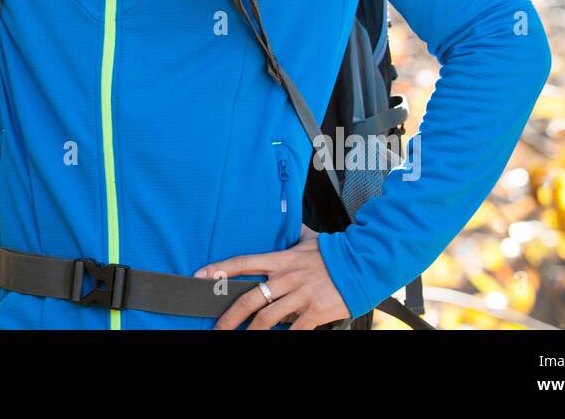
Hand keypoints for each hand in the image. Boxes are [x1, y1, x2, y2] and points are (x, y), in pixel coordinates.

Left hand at [193, 224, 350, 329]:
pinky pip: (293, 331)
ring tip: (237, 339)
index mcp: (281, 259)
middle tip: (217, 328)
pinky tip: (272, 341)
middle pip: (249, 299)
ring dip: (249, 332)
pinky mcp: (315, 312)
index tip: (201, 277)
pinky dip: (280, 338)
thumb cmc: (335, 253)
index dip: (220, 269)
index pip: (243, 262)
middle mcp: (287, 277)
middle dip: (229, 317)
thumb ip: (294, 235)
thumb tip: (288, 222)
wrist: (363, 264)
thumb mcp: (309, 240)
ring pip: (266, 319)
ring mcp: (300, 295)